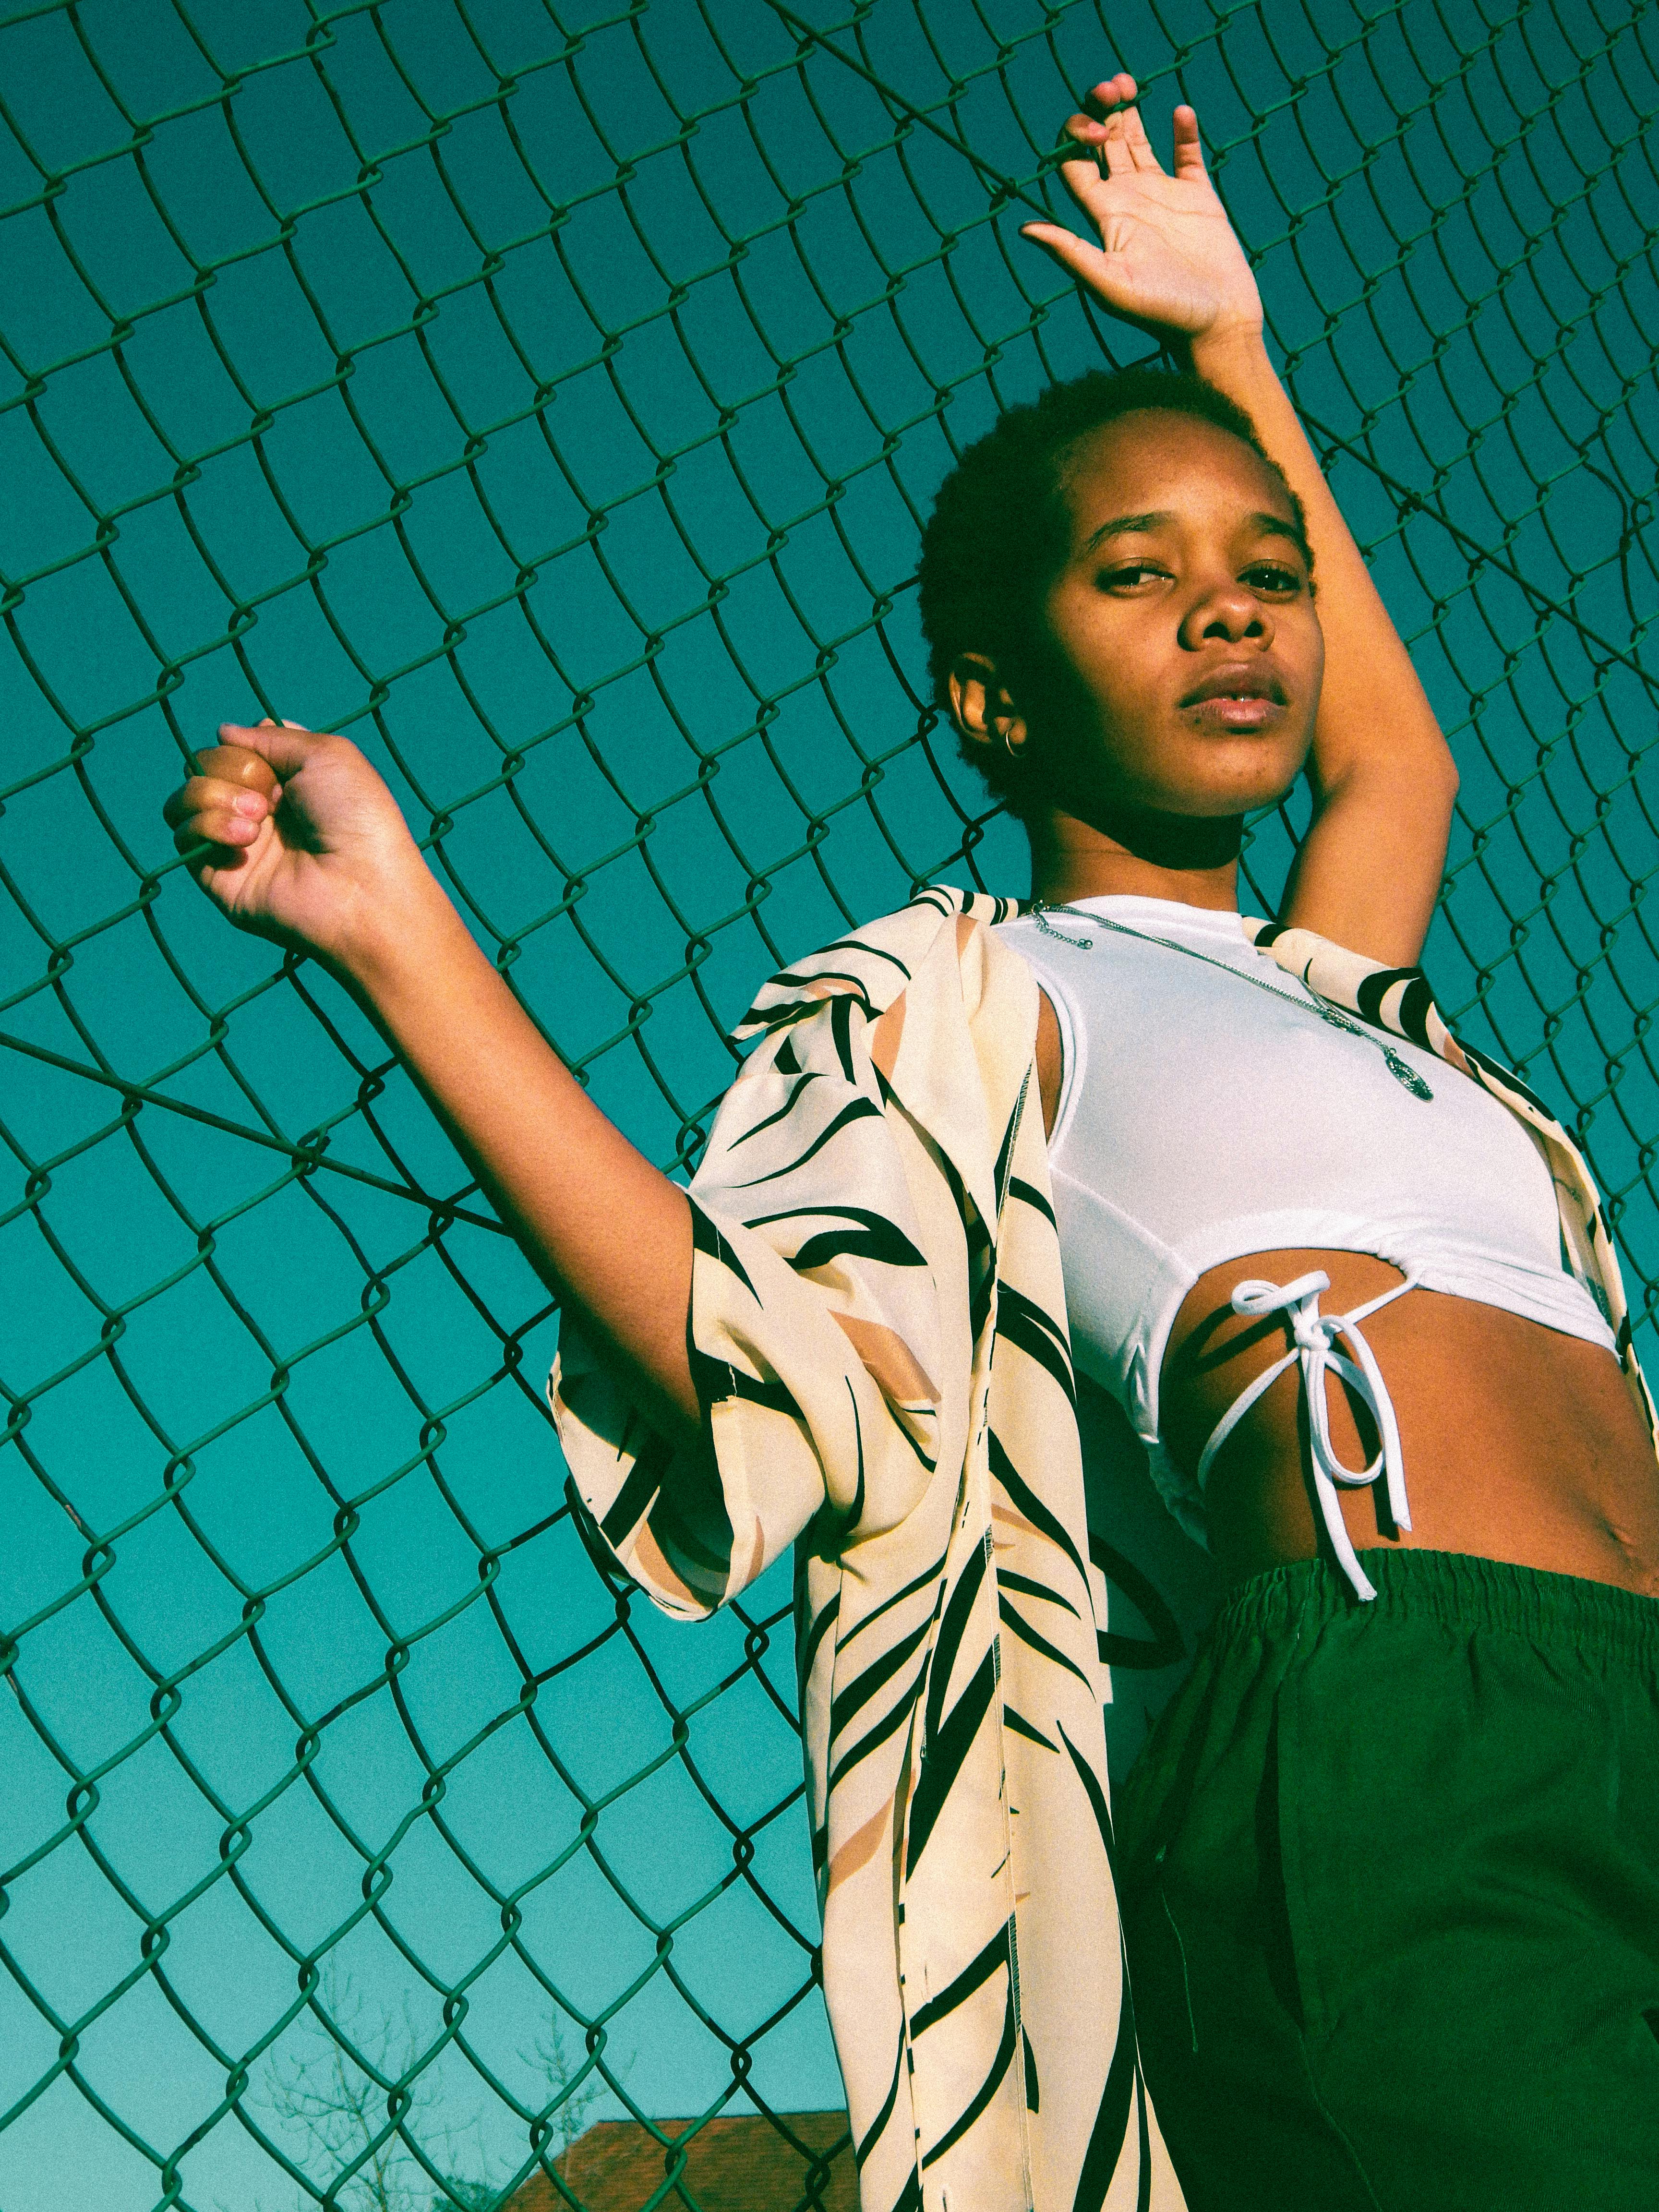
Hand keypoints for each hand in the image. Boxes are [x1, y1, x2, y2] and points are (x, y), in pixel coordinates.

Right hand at [162, 720, 431, 975]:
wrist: (359, 885)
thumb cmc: (356, 816)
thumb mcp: (327, 754)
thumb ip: (272, 737)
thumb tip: (224, 731)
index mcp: (284, 782)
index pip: (233, 747)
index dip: (244, 747)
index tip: (275, 766)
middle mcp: (256, 810)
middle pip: (202, 765)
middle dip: (230, 768)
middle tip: (270, 797)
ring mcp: (234, 843)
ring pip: (184, 797)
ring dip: (213, 794)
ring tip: (257, 818)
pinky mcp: (216, 875)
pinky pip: (182, 835)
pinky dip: (208, 825)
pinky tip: (246, 839)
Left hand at [1020, 75, 1260, 348]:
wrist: (1216, 326)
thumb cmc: (1162, 314)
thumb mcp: (1109, 284)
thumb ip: (1069, 252)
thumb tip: (1023, 228)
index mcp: (1105, 217)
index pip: (1074, 166)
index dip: (1074, 137)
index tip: (1095, 129)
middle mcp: (1129, 202)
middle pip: (1103, 144)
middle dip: (1099, 111)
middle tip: (1111, 88)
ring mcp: (1163, 197)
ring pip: (1138, 141)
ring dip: (1130, 110)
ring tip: (1127, 84)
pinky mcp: (1198, 198)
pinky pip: (1186, 154)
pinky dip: (1183, 130)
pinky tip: (1179, 113)